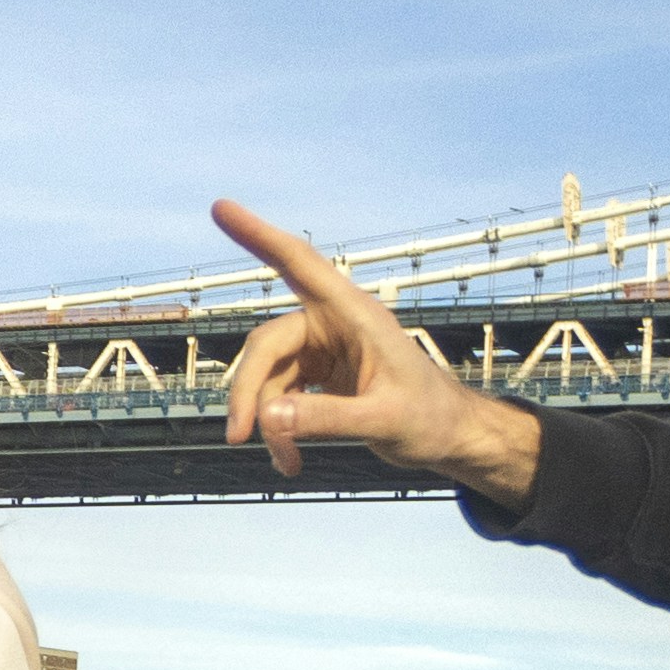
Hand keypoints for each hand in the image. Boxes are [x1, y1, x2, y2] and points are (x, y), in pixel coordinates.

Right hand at [211, 202, 540, 494]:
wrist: (449, 436)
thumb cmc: (430, 418)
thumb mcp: (384, 420)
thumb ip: (328, 418)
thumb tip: (269, 418)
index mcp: (354, 314)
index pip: (299, 265)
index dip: (258, 235)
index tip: (221, 207)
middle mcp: (333, 324)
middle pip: (266, 344)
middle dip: (248, 390)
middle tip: (237, 436)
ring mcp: (322, 349)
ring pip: (267, 375)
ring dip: (267, 421)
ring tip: (286, 463)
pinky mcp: (317, 374)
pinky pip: (279, 395)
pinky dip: (279, 428)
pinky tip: (291, 459)